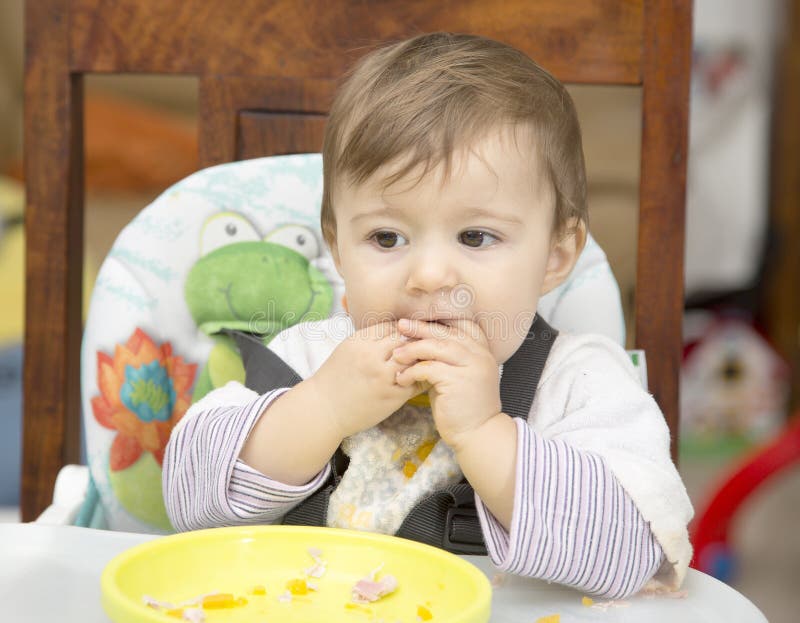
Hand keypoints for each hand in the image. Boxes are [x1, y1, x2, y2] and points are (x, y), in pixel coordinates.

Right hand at [309, 320, 421, 438]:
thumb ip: (369, 338)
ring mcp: (383, 376)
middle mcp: (372, 356)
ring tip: (424, 360)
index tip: (407, 335)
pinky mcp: (391, 396)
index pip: (392, 326)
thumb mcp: (347, 349)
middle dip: (414, 341)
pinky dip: (421, 377)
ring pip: (413, 358)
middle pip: (405, 339)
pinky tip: (422, 377)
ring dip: (420, 359)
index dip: (402, 329)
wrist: (324, 409)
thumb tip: (394, 329)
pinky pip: (416, 381)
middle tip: (423, 345)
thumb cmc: (335, 379)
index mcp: (360, 341)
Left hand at [392, 318, 502, 450]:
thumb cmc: (463, 406)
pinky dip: (411, 371)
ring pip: (436, 346)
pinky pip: (428, 368)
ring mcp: (471, 367)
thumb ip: (446, 357)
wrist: (478, 434)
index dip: (439, 319)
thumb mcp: (458, 375)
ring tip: (396, 355)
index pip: (462, 323)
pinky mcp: (457, 381)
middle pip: (446, 332)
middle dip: (420, 328)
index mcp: (481, 350)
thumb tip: (420, 340)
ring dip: (412, 349)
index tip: (418, 319)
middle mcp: (479, 355)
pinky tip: (401, 378)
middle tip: (400, 325)